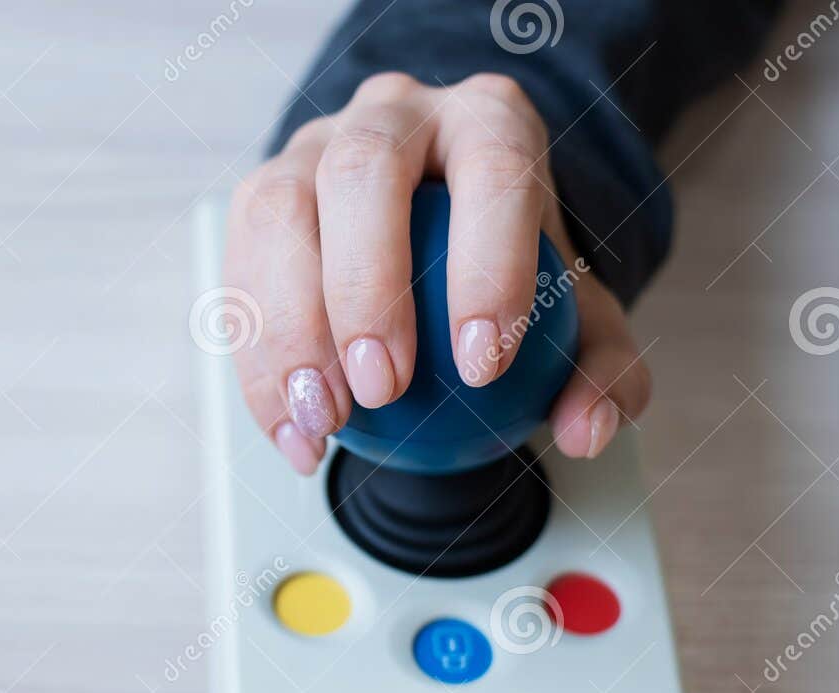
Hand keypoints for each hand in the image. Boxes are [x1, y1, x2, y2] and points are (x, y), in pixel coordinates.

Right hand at [224, 72, 651, 474]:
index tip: (482, 365)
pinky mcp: (257, 197)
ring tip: (323, 421)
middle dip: (365, 286)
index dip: (485, 263)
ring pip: (280, 212)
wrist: (436, 231)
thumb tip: (587, 428)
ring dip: (291, 329)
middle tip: (383, 390)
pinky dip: (259, 365)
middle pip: (362, 171)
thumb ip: (598, 368)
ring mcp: (312, 148)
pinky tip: (291, 431)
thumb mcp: (574, 316)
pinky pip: (240, 275)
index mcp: (486, 121)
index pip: (491, 169)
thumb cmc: (504, 268)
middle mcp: (393, 116)